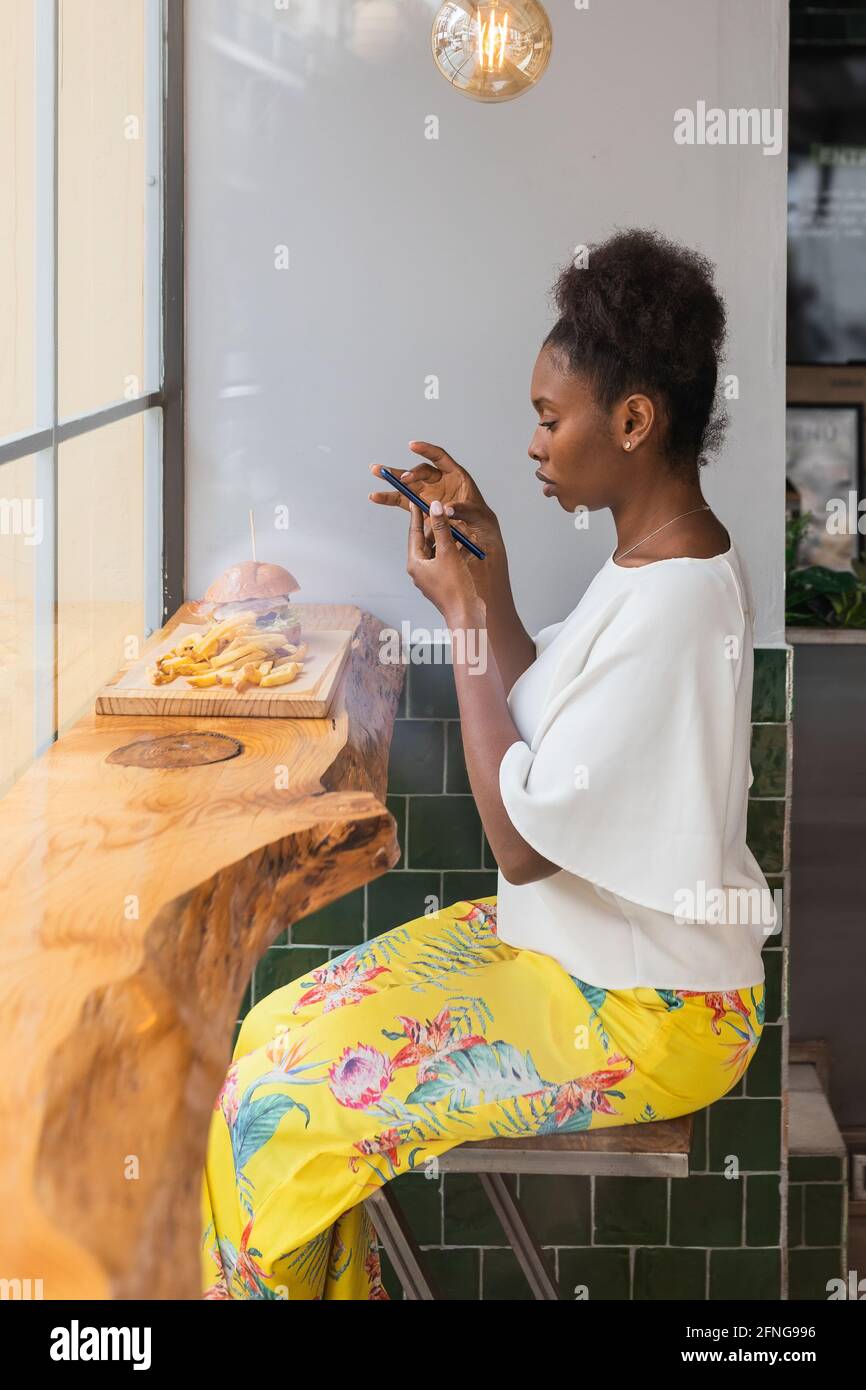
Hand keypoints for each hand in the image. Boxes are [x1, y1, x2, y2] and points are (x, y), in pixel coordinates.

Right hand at [369, 441, 506, 592]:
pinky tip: (375, 497)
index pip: (440, 458)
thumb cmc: (483, 522)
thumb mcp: (478, 516)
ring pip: (408, 484)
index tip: (412, 446)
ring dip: (391, 479)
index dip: (426, 450)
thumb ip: (463, 511)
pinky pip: (403, 501)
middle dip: (407, 472)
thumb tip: (446, 509)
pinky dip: (390, 499)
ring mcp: (429, 494)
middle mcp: (440, 482)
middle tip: (398, 477)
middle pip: (420, 472)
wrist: (480, 536)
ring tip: (375, 471)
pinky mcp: (422, 507)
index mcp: (456, 477)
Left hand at [406, 499, 485, 628]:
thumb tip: (435, 507)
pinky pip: (444, 560)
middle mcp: (420, 570)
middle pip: (424, 542)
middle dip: (432, 526)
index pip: (413, 534)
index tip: (415, 501)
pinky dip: (450, 549)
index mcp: (415, 564)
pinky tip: (460, 541)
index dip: (415, 516)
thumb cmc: (455, 587)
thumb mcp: (448, 553)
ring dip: (443, 537)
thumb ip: (442, 529)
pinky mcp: (443, 582)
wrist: (466, 614)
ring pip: (435, 551)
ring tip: (451, 523)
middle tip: (436, 509)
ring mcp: (431, 577)